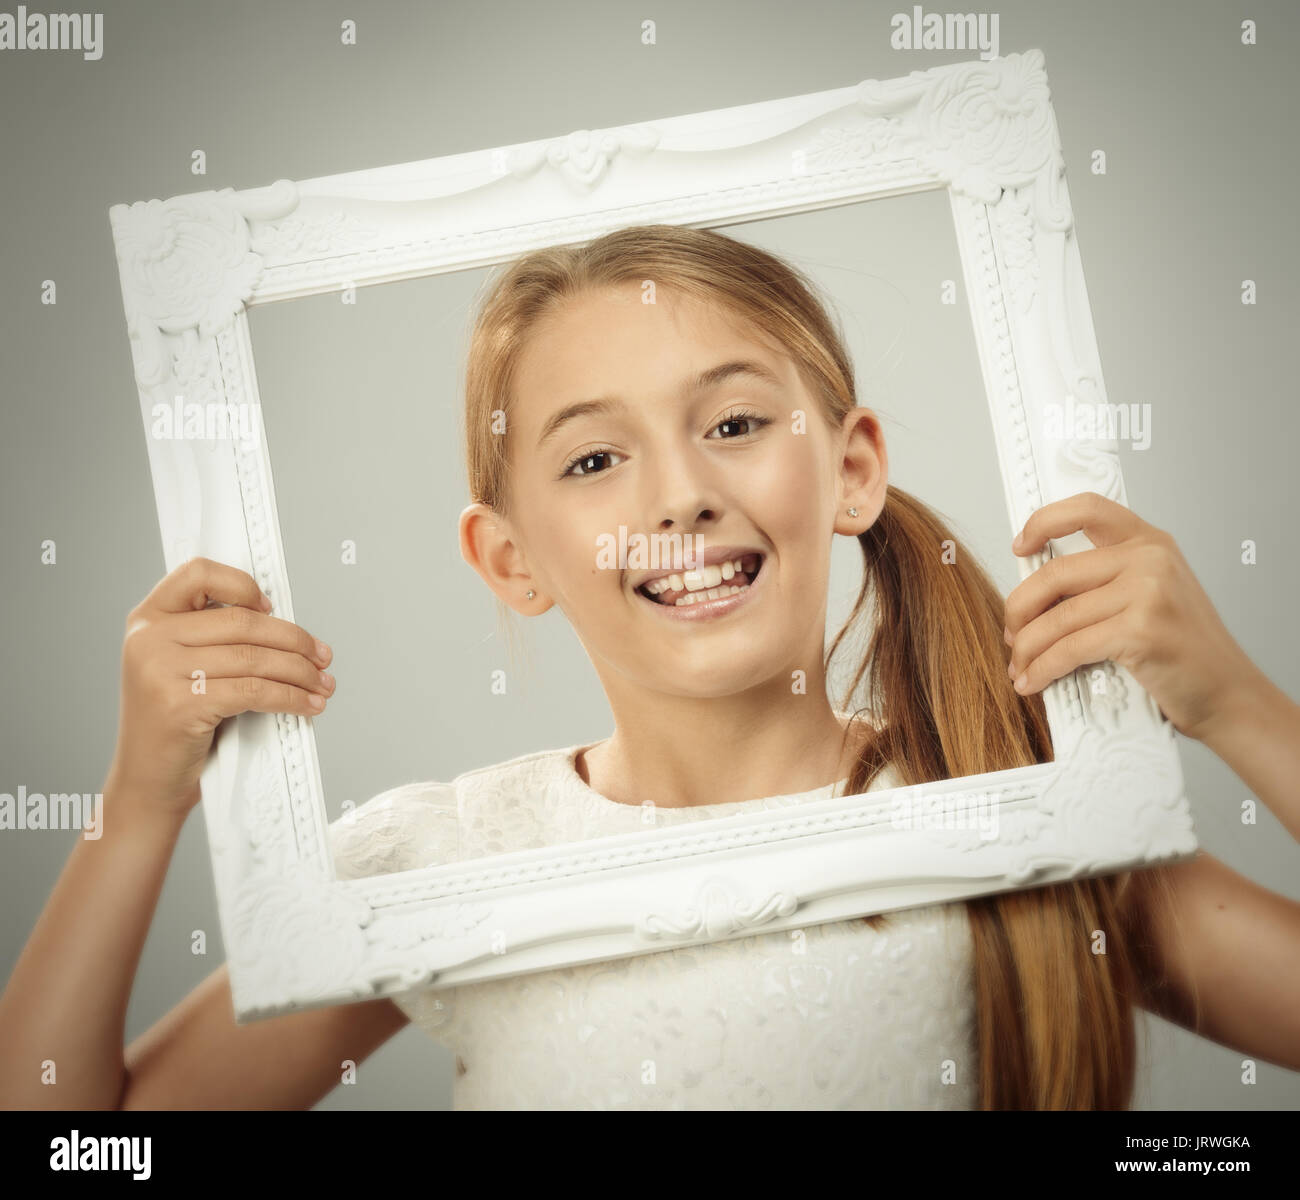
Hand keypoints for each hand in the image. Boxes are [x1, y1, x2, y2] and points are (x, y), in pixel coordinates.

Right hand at [110, 558, 335, 818]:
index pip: (199, 573)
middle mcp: (149, 638)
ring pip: (255, 658)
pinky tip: (308, 705)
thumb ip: (213, 638)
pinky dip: (291, 698)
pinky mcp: (181, 704)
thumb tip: (286, 627)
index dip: (242, 585)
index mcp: (148, 618)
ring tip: (323, 684)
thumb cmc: (174, 723)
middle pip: (243, 622)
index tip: (273, 609)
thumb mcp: (179, 667)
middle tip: (322, 657)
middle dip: (295, 641)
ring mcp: (161, 670)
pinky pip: (255, 691)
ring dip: (301, 672)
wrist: (148, 781)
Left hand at [1002, 491, 1260, 742]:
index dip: (1044, 521)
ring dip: (1027, 647)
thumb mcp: (1152, 596)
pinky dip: (1043, 669)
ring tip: (1018, 667)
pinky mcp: (1142, 631)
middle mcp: (1150, 559)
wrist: (1228, 694)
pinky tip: (1032, 682)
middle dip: (1020, 609)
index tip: (1019, 547)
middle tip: (1010, 635)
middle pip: (1055, 573)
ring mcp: (1148, 593)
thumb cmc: (1183, 651)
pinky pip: (1070, 648)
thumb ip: (1106, 580)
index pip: (1087, 508)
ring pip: (1058, 617)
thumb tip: (1034, 590)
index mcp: (1150, 542)